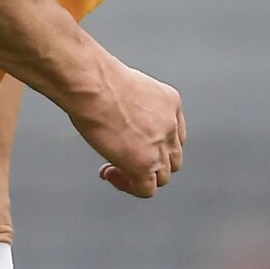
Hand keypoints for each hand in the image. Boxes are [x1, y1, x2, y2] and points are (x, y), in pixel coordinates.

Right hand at [74, 58, 184, 197]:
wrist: (94, 86)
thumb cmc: (97, 78)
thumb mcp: (125, 83)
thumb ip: (129, 101)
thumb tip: (112, 111)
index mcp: (170, 102)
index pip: (175, 134)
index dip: (156, 144)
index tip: (134, 142)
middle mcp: (170, 125)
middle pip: (172, 158)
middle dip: (150, 162)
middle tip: (123, 158)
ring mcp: (159, 147)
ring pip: (162, 177)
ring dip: (139, 177)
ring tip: (113, 168)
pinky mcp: (144, 164)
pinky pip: (146, 190)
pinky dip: (130, 187)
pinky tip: (110, 174)